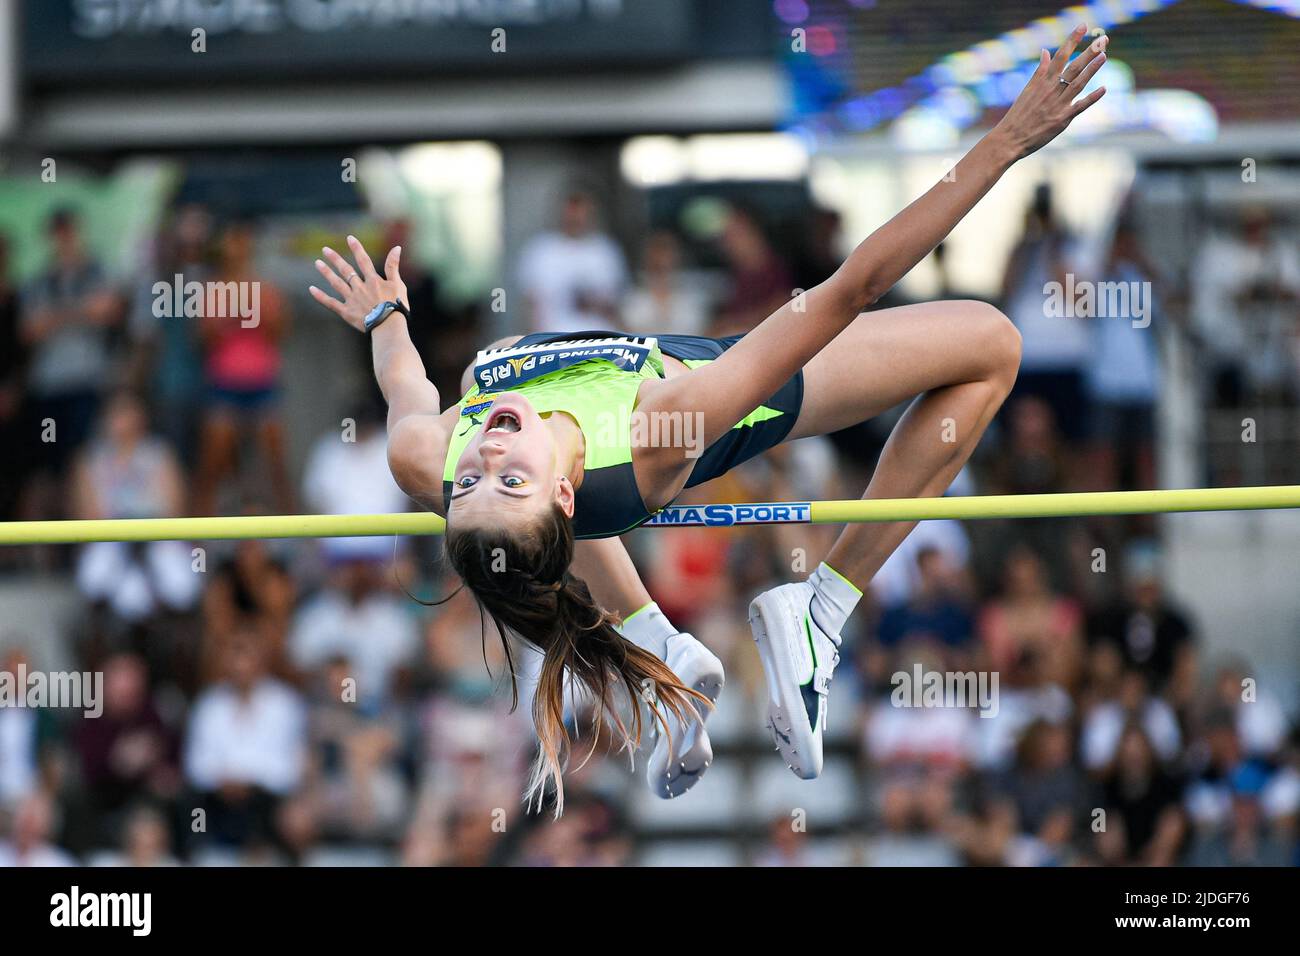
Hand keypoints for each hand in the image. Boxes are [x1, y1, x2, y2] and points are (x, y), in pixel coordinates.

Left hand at [309, 235, 408, 332]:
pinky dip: (321, 296)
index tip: (349, 238)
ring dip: (327, 273)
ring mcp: (352, 300)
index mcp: (373, 281)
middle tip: (325, 249)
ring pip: (337, 283)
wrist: (388, 326)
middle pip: (346, 270)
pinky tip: (311, 289)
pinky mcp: (347, 312)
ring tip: (317, 263)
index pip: (363, 261)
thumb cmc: (396, 306)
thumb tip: (396, 248)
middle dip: (335, 259)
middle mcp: (360, 288)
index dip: (357, 249)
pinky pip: (331, 303)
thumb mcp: (398, 284)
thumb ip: (393, 266)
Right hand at [992, 24, 1107, 160]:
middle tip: (1103, 40)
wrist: (1010, 139)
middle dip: (1089, 52)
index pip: (1059, 56)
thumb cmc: (1018, 114)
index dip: (1072, 40)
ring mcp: (1057, 104)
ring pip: (1078, 83)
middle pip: (1073, 67)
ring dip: (1092, 70)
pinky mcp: (1062, 119)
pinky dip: (1092, 98)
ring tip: (1104, 56)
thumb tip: (1045, 52)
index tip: (1082, 26)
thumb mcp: (1027, 89)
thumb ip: (1039, 71)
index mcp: (1042, 82)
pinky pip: (1080, 106)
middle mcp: (1051, 90)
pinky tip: (1103, 89)